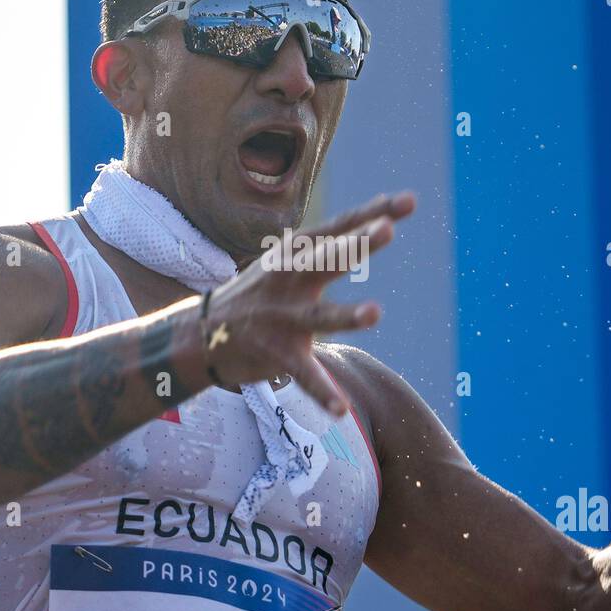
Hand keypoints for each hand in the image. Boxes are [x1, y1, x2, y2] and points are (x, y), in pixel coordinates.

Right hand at [204, 191, 414, 414]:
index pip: (339, 228)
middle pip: (328, 260)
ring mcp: (284, 318)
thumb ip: (331, 245)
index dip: (372, 213)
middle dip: (355, 246)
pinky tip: (342, 409)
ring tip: (375, 313)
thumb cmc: (259, 292)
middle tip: (386, 230)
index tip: (408, 201)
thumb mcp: (287, 260)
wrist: (203, 334)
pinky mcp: (278, 354)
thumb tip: (381, 219)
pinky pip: (304, 375)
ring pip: (321, 315)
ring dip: (347, 314)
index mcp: (295, 255)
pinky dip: (322, 393)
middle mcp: (290, 281)